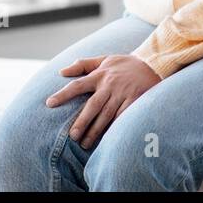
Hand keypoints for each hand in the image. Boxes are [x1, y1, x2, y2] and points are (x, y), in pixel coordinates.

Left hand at [44, 54, 161, 149]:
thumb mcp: (105, 59)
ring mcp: (123, 93)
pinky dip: (114, 128)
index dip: (63, 94)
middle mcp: (110, 84)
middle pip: (92, 106)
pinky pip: (122, 117)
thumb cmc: (125, 64)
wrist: (153, 63)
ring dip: (95, 130)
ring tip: (85, 143)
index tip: (49, 103)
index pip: (78, 85)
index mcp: (100, 74)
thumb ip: (83, 64)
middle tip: (72, 136)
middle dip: (81, 122)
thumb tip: (61, 71)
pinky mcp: (135, 100)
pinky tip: (107, 139)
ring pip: (106, 115)